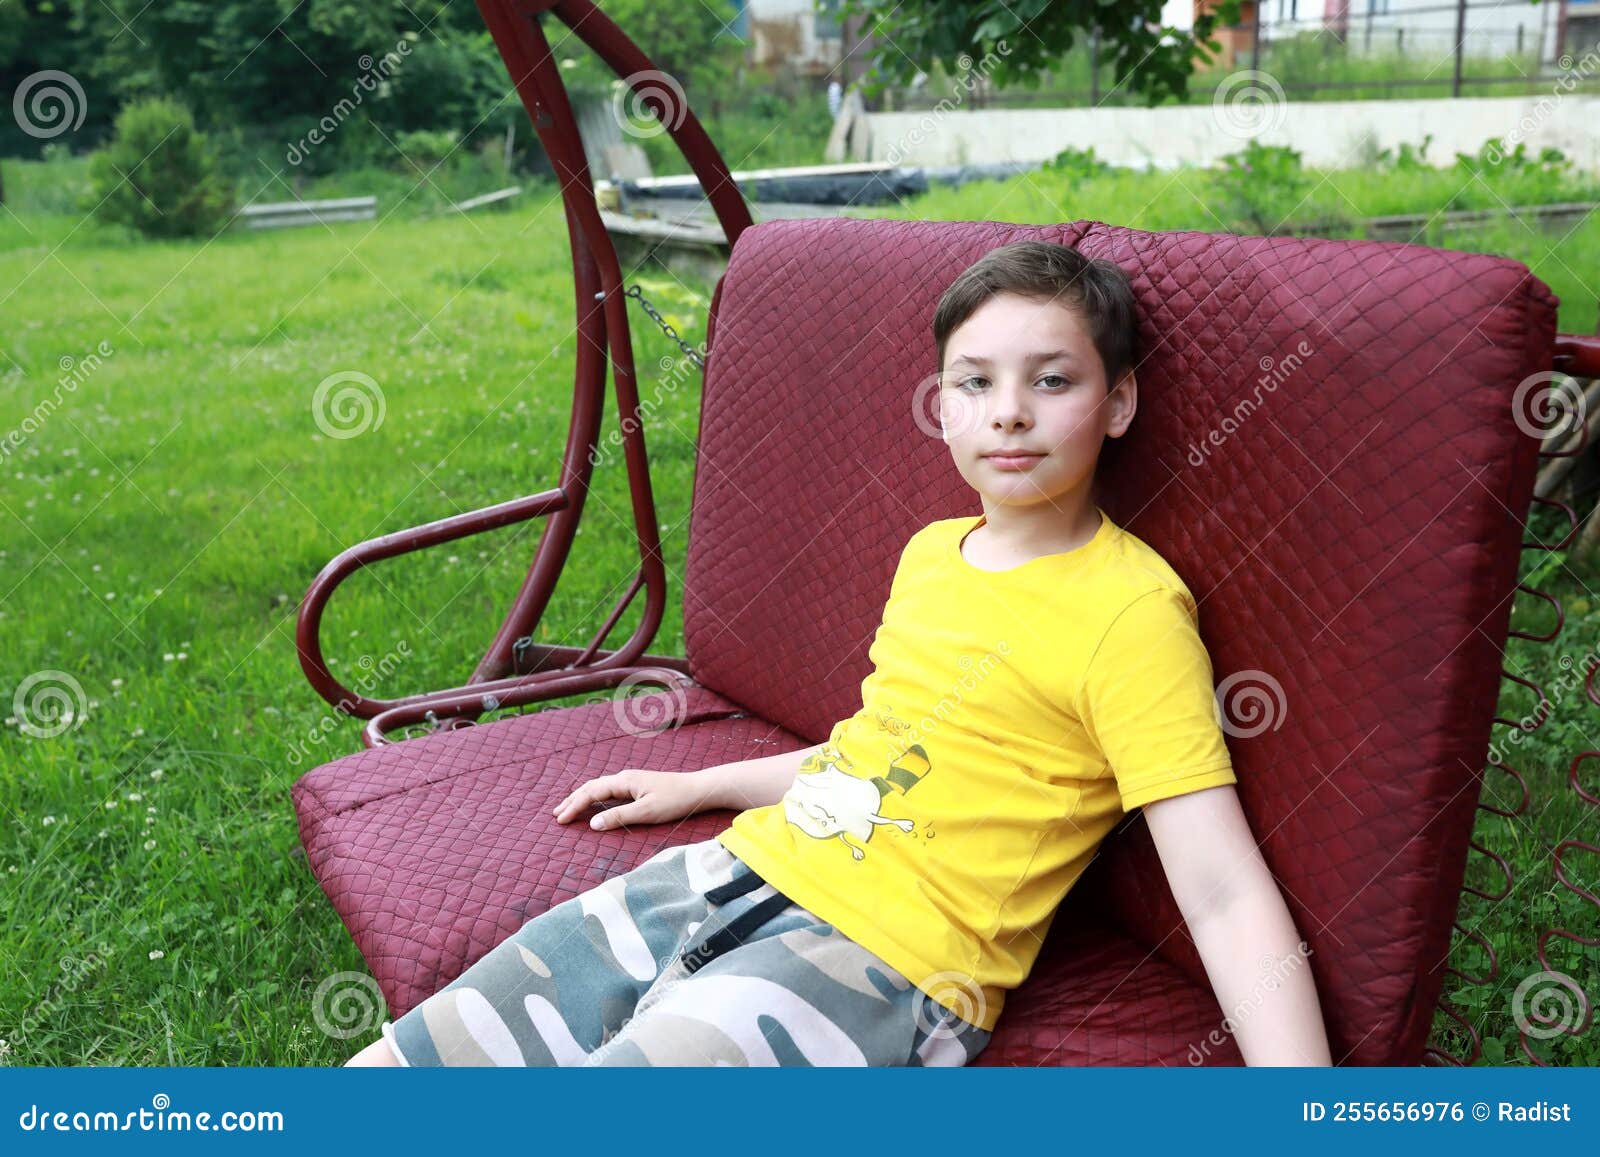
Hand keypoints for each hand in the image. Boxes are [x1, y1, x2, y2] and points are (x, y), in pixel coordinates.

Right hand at [551, 768, 718, 829]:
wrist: (697, 789)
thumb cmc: (675, 800)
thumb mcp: (646, 812)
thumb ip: (619, 817)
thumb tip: (592, 824)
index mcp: (624, 781)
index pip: (591, 793)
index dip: (574, 806)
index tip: (560, 819)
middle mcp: (624, 777)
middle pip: (591, 787)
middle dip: (572, 800)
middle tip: (556, 813)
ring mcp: (630, 780)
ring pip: (599, 787)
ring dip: (581, 797)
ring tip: (567, 808)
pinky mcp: (636, 786)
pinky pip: (608, 790)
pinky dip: (594, 797)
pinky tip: (592, 804)